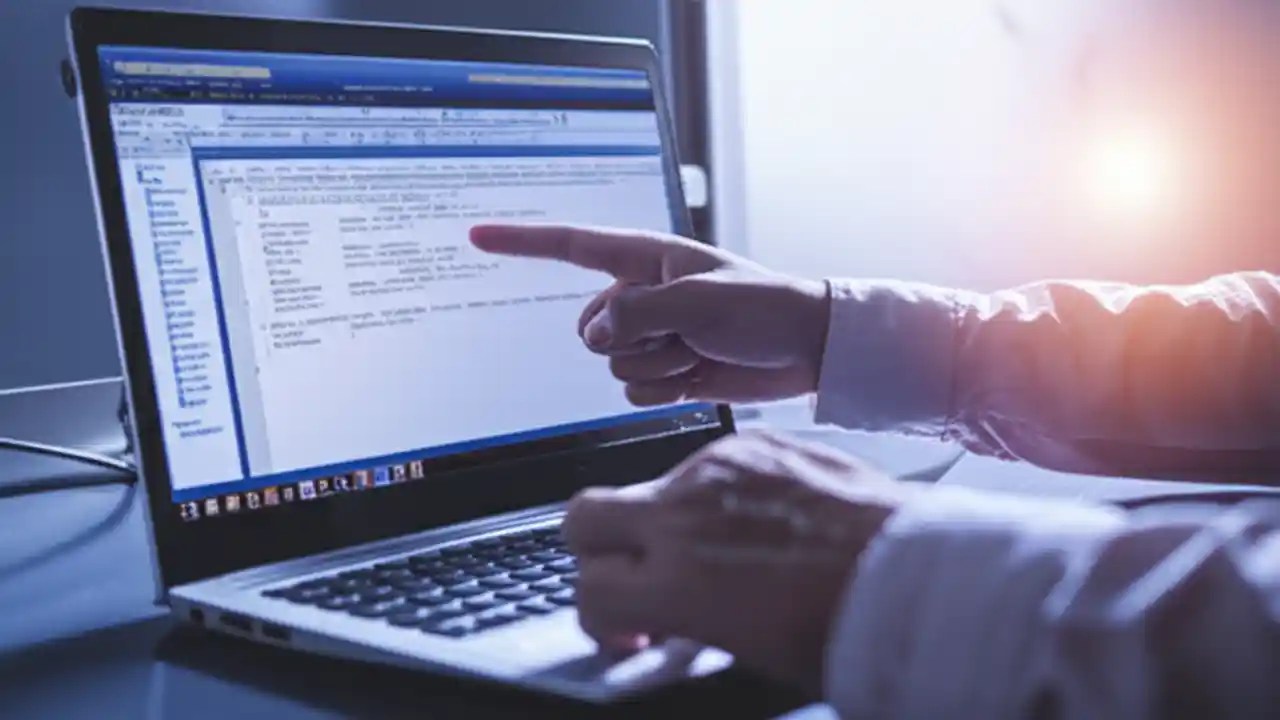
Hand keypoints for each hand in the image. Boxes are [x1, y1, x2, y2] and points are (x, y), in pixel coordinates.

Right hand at [470, 224, 830, 404]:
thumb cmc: (762, 308)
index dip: (523, 242)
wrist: (805, 349)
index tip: (479, 237)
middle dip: (627, 339)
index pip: (571, 247)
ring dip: (657, 365)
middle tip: (679, 331)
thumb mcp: (695, 300)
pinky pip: (635, 392)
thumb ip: (634, 314)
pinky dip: (665, 389)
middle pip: (588, 327)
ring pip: (612, 365)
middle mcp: (642, 296)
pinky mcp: (667, 371)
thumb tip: (593, 334)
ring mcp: (654, 336)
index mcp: (646, 260)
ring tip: (700, 350)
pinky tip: (699, 373)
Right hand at [561, 432, 914, 692]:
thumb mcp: (744, 645)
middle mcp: (683, 516)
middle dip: (598, 548)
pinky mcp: (756, 441)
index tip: (629, 625)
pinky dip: (721, 489)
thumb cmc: (847, 623)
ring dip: (669, 516)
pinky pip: (712, 461)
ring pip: (652, 484)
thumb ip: (684, 618)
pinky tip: (767, 517)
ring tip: (728, 548)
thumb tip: (664, 616)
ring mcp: (716, 468)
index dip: (601, 614)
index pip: (586, 588)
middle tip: (637, 571)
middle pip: (583, 516)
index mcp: (675, 583)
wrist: (920, 574)